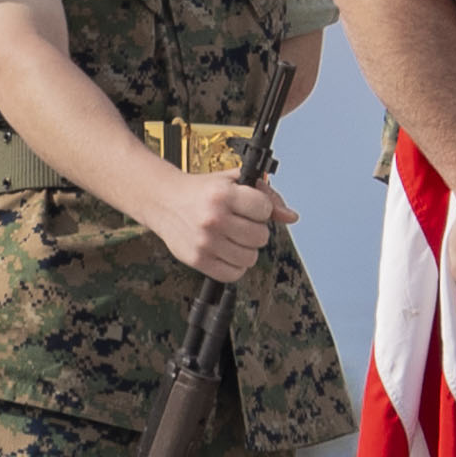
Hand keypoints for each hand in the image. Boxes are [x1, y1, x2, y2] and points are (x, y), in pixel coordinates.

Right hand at [138, 168, 293, 284]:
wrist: (164, 201)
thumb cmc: (201, 191)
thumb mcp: (233, 182)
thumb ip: (266, 195)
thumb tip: (291, 217)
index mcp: (223, 194)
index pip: (265, 209)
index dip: (261, 209)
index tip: (251, 207)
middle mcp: (214, 219)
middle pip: (261, 237)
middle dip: (256, 230)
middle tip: (242, 224)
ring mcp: (205, 242)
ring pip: (250, 258)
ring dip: (246, 249)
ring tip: (233, 238)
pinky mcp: (198, 260)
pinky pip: (233, 274)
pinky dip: (235, 266)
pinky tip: (227, 251)